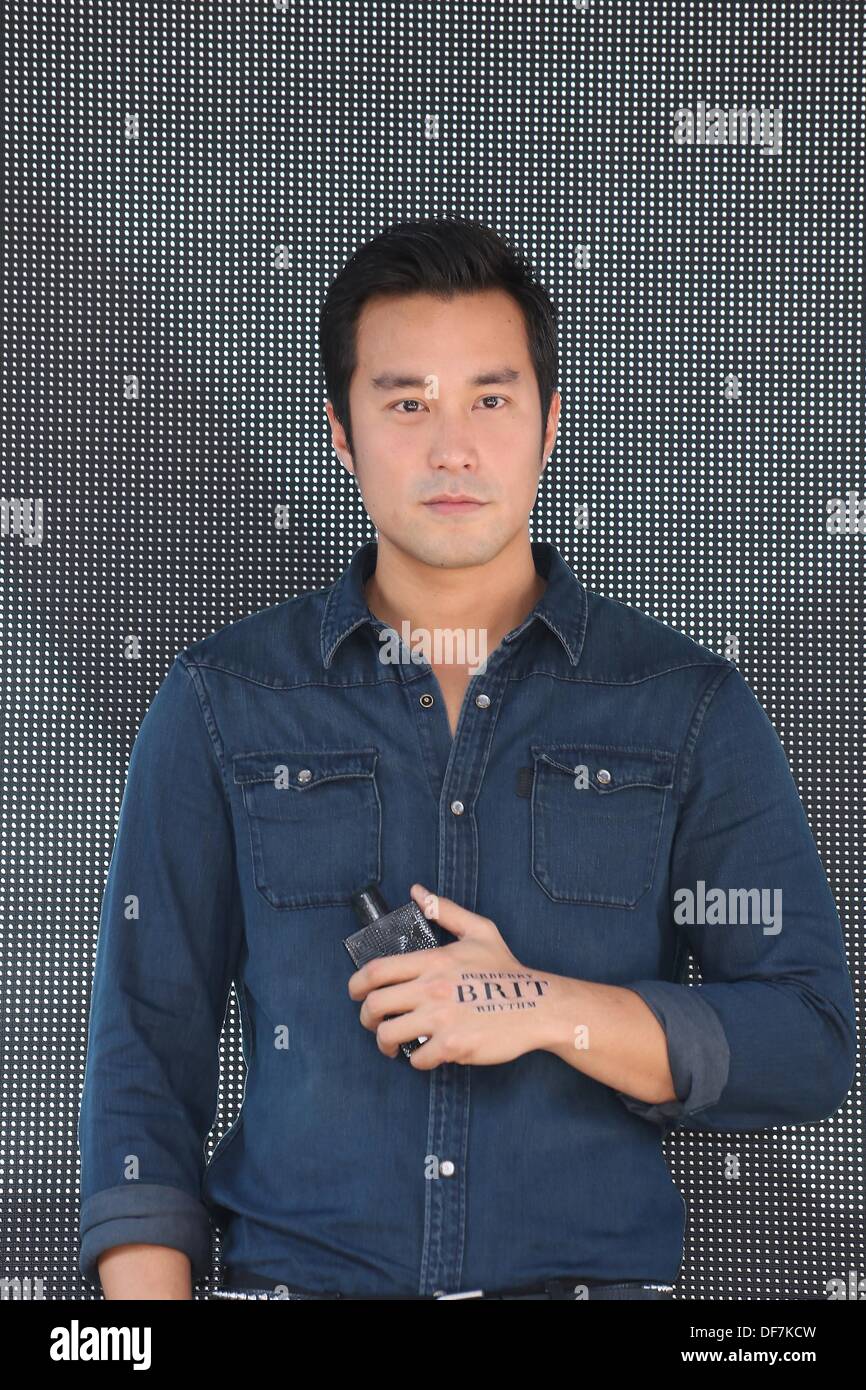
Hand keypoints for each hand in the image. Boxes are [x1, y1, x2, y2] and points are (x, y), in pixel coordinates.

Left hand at [347, 883, 555, 1067]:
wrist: (538, 1005)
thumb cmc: (507, 969)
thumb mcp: (479, 931)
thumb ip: (445, 910)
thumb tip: (416, 891)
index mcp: (433, 961)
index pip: (376, 971)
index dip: (356, 985)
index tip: (356, 994)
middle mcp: (431, 989)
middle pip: (375, 1007)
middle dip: (366, 1019)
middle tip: (374, 1023)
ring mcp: (441, 1019)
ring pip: (389, 1036)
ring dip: (385, 1043)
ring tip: (392, 1044)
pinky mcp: (453, 1045)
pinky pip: (418, 1058)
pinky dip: (417, 1059)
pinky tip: (425, 1052)